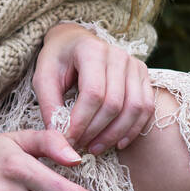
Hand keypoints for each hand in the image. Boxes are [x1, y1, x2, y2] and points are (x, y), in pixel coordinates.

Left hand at [32, 23, 155, 154]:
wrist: (75, 42)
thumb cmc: (58, 60)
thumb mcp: (43, 77)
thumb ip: (49, 104)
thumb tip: (57, 136)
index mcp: (91, 50)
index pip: (92, 93)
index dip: (81, 122)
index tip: (67, 141)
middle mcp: (118, 55)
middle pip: (114, 103)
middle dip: (95, 131)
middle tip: (78, 147)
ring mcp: (134, 64)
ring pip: (133, 108)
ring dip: (114, 134)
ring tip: (94, 148)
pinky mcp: (143, 75)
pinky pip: (145, 107)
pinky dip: (133, 129)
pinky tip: (117, 143)